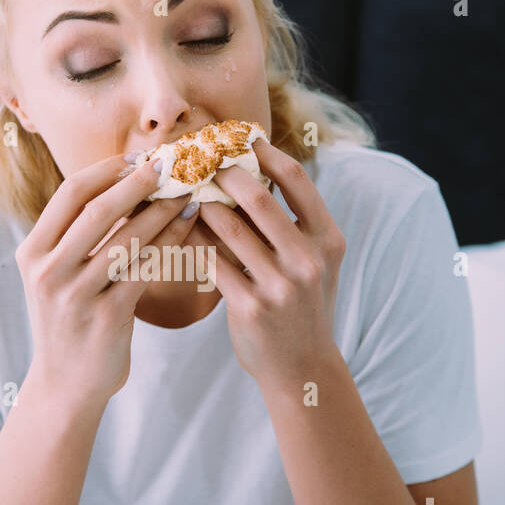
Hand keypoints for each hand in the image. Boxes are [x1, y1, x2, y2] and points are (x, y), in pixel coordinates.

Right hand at [16, 153, 198, 405]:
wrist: (66, 385)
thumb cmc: (70, 321)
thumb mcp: (57, 276)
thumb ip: (77, 237)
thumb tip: (125, 183)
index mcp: (32, 253)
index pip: (70, 193)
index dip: (107, 169)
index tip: (138, 156)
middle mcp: (48, 272)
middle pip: (98, 210)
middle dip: (138, 182)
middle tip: (171, 165)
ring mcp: (75, 296)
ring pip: (127, 239)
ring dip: (161, 211)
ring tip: (188, 192)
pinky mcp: (106, 317)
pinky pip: (145, 269)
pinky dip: (170, 243)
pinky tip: (189, 228)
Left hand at [193, 138, 345, 388]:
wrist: (302, 367)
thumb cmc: (302, 307)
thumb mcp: (314, 263)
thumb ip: (293, 224)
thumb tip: (250, 172)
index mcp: (327, 240)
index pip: (297, 179)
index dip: (266, 152)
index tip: (240, 137)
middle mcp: (308, 259)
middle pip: (258, 196)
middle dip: (223, 172)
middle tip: (199, 160)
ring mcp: (280, 284)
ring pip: (228, 227)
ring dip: (201, 205)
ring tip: (183, 191)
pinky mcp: (250, 307)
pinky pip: (211, 261)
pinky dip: (191, 241)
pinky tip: (177, 229)